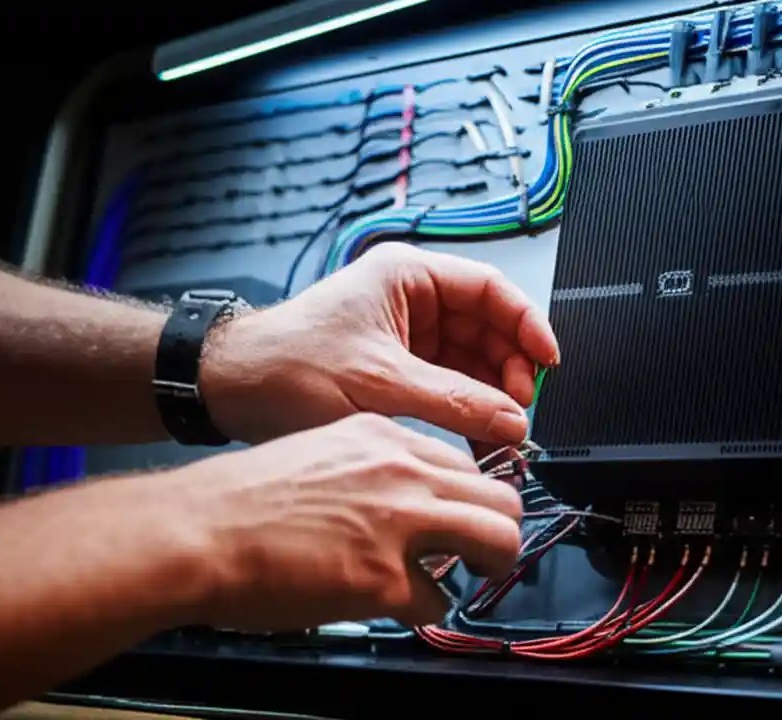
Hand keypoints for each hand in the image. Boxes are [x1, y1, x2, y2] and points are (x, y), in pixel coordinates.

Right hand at [173, 413, 521, 630]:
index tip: (461, 512)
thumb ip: (368, 470)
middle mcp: (401, 471)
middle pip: (499, 496)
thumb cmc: (238, 499)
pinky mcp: (387, 578)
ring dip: (489, 564)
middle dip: (498, 528)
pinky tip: (395, 605)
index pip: (460, 460)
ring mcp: (400, 523)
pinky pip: (439, 600)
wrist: (198, 530)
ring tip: (468, 577)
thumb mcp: (317, 452)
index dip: (466, 494)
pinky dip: (424, 610)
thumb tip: (399, 503)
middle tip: (482, 550)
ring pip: (498, 539)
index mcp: (381, 435)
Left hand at [202, 242, 559, 445]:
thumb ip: (452, 402)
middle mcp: (410, 299)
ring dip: (491, 395)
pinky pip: (448, 383)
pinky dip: (467, 409)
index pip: (490, 289)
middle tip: (521, 409)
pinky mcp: (395, 368)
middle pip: (487, 327)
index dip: (527, 323)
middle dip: (510, 368)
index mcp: (407, 276)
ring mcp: (405, 334)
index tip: (548, 362)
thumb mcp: (378, 384)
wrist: (232, 389)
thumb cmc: (287, 365)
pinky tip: (479, 437)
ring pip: (472, 360)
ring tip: (504, 432)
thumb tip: (513, 420)